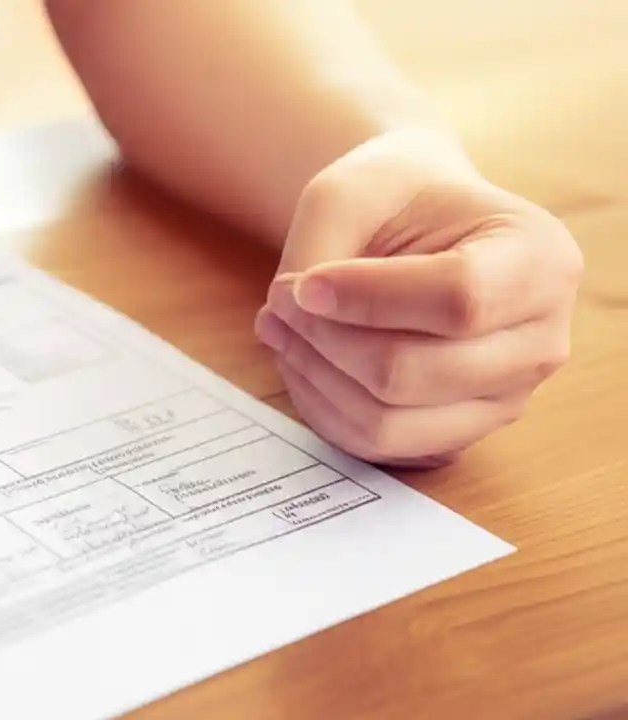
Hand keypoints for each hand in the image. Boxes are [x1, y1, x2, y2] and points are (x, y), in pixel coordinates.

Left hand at [254, 129, 582, 466]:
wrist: (419, 222)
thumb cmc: (392, 198)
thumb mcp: (349, 193)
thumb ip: (323, 254)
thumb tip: (297, 322)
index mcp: (540, 260)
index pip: (458, 299)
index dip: (365, 299)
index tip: (303, 283)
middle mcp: (539, 341)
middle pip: (411, 373)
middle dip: (324, 339)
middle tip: (278, 299)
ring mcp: (503, 399)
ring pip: (388, 423)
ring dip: (314, 376)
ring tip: (277, 324)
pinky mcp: (457, 434)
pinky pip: (374, 445)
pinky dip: (321, 405)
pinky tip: (299, 357)